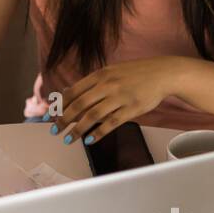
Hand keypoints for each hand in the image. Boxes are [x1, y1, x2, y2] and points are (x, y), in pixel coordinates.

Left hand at [52, 57, 181, 144]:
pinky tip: (89, 140)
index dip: (60, 105)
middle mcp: (107, 85)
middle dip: (64, 119)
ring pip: (93, 116)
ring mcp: (119, 97)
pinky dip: (98, 133)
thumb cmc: (135, 74)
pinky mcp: (131, 109)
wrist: (162, 73)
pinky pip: (111, 123)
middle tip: (55, 130)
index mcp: (100, 75)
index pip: (74, 91)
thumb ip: (92, 83)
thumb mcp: (111, 72)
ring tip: (69, 139)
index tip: (50, 115)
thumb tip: (68, 93)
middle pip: (79, 104)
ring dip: (78, 129)